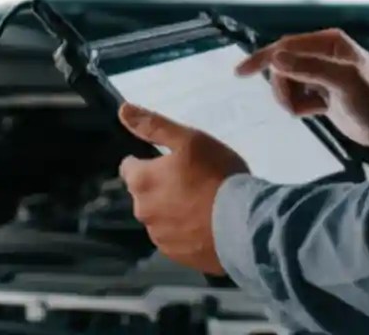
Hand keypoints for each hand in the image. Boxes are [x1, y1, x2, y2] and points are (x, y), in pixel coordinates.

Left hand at [117, 103, 247, 275]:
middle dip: (160, 187)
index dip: (148, 162)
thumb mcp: (189, 140)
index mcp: (141, 182)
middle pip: (145, 194)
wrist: (245, 224)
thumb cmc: (217, 175)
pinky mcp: (178, 257)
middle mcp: (143, 212)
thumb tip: (123, 110)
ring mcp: (159, 238)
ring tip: (203, 204)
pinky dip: (185, 232)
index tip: (169, 162)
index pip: (129, 167)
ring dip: (172, 211)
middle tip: (193, 180)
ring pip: (160, 218)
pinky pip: (176, 239)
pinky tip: (207, 225)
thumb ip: (154, 126)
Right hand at [236, 28, 368, 148]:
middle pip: (281, 65)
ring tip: (309, 111)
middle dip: (281, 87)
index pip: (285, 46)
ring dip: (289, 99)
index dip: (261, 58)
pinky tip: (316, 112)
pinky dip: (298, 106)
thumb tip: (275, 58)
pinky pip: (295, 96)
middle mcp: (323, 54)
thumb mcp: (344, 82)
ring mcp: (321, 74)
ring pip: (286, 82)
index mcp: (328, 42)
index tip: (239, 74)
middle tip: (296, 108)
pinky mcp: (322, 94)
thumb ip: (310, 68)